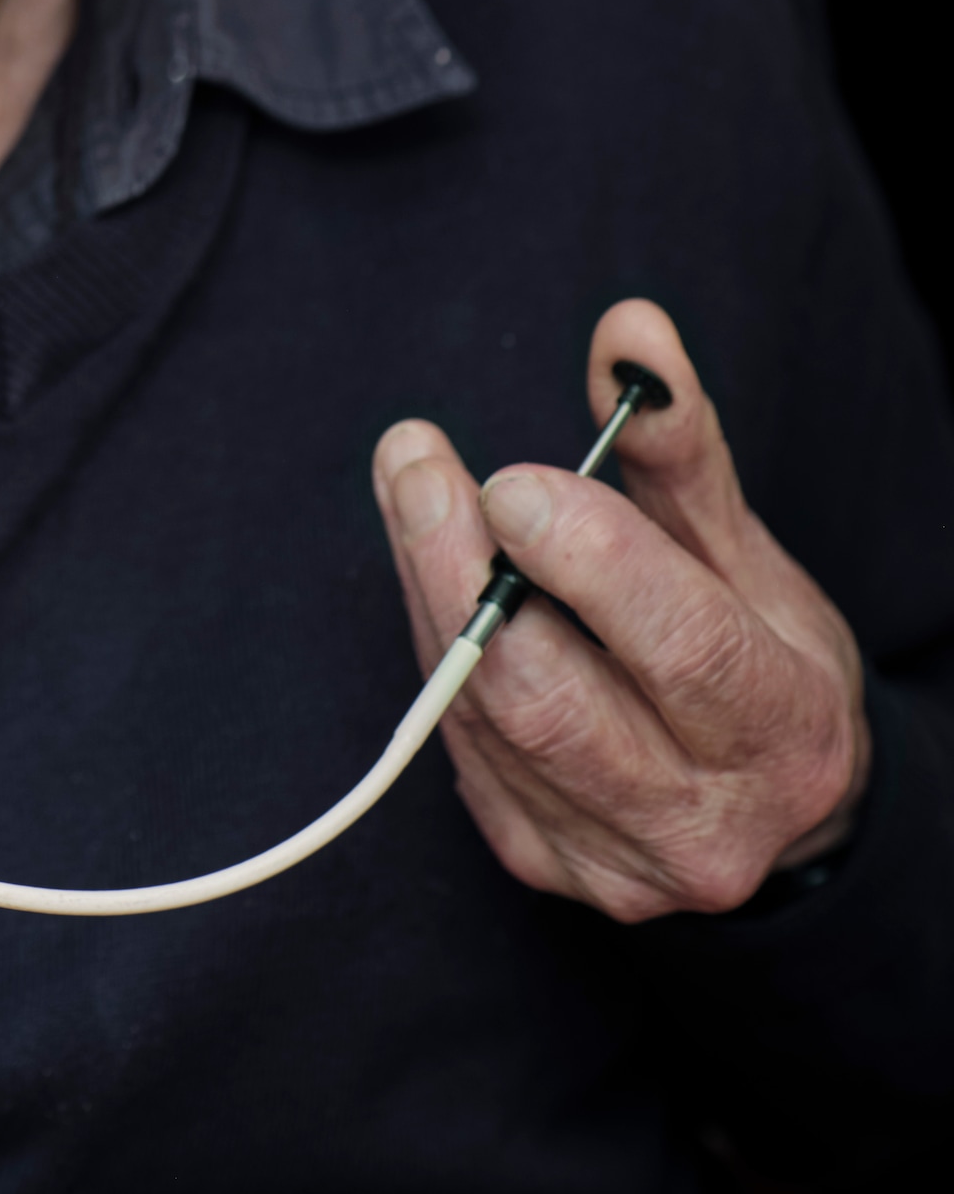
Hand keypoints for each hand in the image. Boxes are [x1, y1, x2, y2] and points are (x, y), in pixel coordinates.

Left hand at [374, 299, 869, 919]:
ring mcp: (612, 860)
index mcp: (779, 730)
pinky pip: (459, 749)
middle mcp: (700, 821)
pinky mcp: (540, 863)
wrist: (765, 804)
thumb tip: (629, 330)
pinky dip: (439, 652)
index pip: (680, 646)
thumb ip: (677, 445)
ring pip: (484, 721)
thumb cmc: (757, 653)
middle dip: (459, 570)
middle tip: (414, 463)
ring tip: (413, 489)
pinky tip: (438, 581)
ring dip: (430, 595)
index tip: (510, 476)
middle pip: (548, 699)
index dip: (589, 557)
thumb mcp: (743, 551)